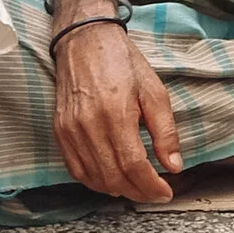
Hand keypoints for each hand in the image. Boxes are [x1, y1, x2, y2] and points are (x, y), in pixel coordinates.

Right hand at [52, 21, 181, 201]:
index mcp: (116, 113)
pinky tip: (110, 180)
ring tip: (136, 187)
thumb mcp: (154, 90)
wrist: (84, 40)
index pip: (133, 166)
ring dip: (118, 190)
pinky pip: (75, 169)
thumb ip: (165, 131)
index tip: (165, 192)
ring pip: (94, 178)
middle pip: (114, 177)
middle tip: (154, 192)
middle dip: (138, 192)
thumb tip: (173, 166)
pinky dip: (94, 181)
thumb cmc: (121, 61)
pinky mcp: (60, 131)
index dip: (151, 186)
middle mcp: (89, 125)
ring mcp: (70, 130)